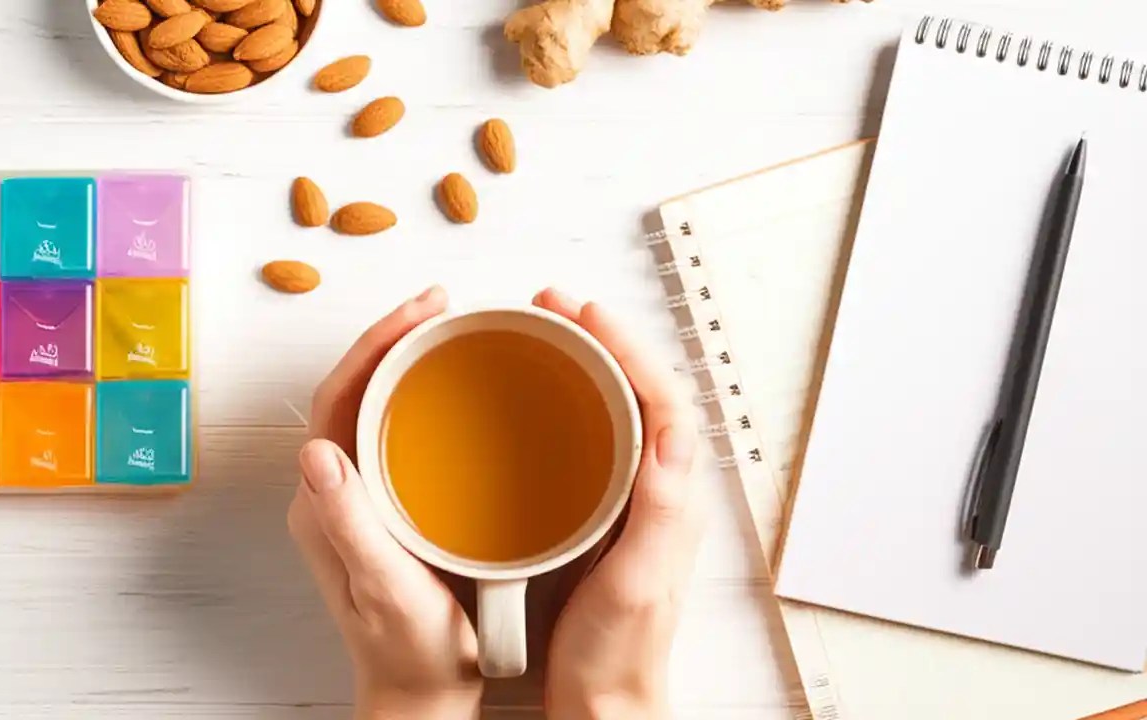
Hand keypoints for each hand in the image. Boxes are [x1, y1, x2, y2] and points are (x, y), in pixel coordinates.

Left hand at [288, 286, 482, 719]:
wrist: (423, 691)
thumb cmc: (411, 651)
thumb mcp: (384, 590)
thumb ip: (350, 525)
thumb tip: (315, 451)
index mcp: (322, 502)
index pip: (337, 399)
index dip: (374, 346)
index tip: (420, 311)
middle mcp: (333, 490)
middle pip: (354, 389)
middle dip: (392, 337)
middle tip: (442, 304)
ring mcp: (360, 495)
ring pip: (376, 405)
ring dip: (406, 360)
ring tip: (449, 328)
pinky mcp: (389, 503)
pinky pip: (397, 430)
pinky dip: (423, 395)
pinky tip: (456, 387)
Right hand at [535, 289, 703, 719]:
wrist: (603, 698)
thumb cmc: (618, 650)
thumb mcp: (638, 580)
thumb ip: (659, 509)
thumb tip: (672, 430)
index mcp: (674, 494)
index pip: (662, 396)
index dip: (625, 346)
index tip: (583, 314)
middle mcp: (660, 488)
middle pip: (641, 389)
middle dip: (603, 338)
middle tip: (555, 306)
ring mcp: (632, 498)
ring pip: (619, 407)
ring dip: (588, 361)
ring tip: (546, 332)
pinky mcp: (604, 512)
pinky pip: (597, 437)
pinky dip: (571, 402)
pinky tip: (540, 399)